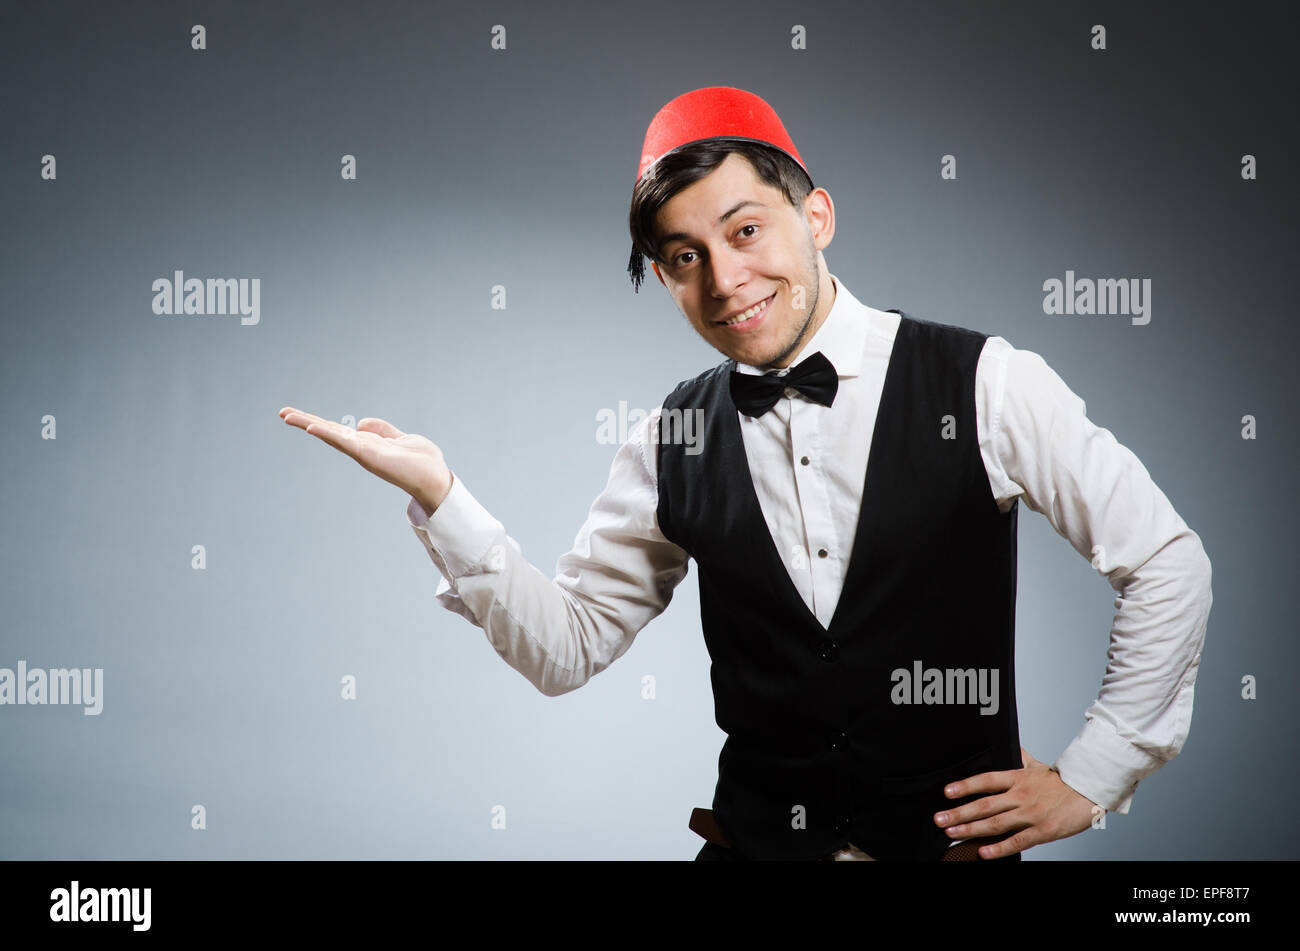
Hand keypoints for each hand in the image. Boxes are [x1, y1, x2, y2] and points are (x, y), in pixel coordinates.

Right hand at [279, 406, 453, 513]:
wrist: (435, 477)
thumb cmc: (422, 462)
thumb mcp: (400, 438)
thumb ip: (382, 430)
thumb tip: (360, 422)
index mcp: (367, 444)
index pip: (337, 430)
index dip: (318, 421)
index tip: (296, 414)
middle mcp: (361, 449)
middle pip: (329, 432)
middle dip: (305, 422)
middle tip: (282, 413)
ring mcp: (363, 453)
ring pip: (331, 436)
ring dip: (309, 424)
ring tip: (287, 416)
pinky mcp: (369, 455)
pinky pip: (345, 443)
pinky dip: (329, 434)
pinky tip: (312, 427)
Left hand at [932, 747, 1098, 858]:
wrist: (1089, 792)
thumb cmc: (1063, 781)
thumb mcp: (1038, 765)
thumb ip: (1021, 758)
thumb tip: (1012, 748)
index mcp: (1018, 777)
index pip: (985, 780)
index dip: (964, 786)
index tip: (946, 792)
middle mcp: (1020, 795)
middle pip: (984, 804)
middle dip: (958, 812)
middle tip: (939, 818)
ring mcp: (1030, 814)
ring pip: (995, 823)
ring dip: (970, 829)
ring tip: (951, 833)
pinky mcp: (1041, 831)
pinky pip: (1016, 841)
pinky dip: (998, 848)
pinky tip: (982, 852)